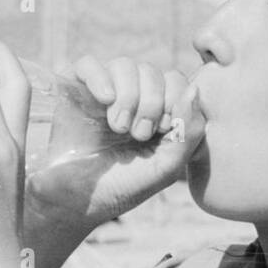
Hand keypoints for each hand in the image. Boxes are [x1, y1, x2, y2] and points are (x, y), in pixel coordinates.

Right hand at [26, 55, 205, 229]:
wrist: (74, 203)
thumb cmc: (120, 188)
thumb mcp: (164, 168)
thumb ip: (188, 133)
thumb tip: (194, 89)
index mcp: (155, 114)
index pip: (175, 81)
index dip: (174, 100)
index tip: (162, 132)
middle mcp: (130, 99)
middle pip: (152, 72)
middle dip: (151, 103)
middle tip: (138, 134)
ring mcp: (101, 93)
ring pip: (124, 65)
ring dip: (128, 96)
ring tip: (118, 127)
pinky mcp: (73, 90)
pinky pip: (88, 64)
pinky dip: (100, 78)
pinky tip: (105, 101)